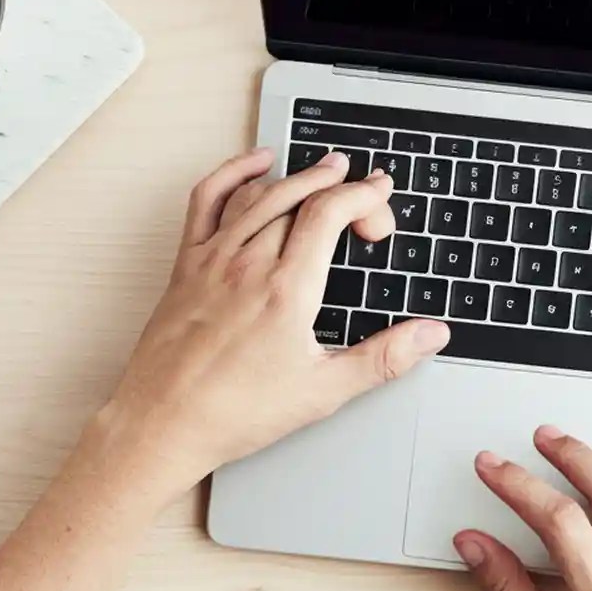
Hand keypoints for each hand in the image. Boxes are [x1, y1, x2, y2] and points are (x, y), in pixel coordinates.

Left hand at [87, 148, 450, 493]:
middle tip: (365, 189)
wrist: (162, 424)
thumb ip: (384, 357)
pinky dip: (234, 173)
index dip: (363, 195)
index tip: (382, 196)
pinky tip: (255, 165)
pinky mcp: (187, 265)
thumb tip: (429, 335)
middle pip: (300, 196)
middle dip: (340, 184)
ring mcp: (214, 259)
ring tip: (327, 169)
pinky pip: (207, 200)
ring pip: (261, 194)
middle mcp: (249, 264)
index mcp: (286, 290)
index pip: (330, 212)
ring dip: (299, 174)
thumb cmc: (235, 412)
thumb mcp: (323, 390)